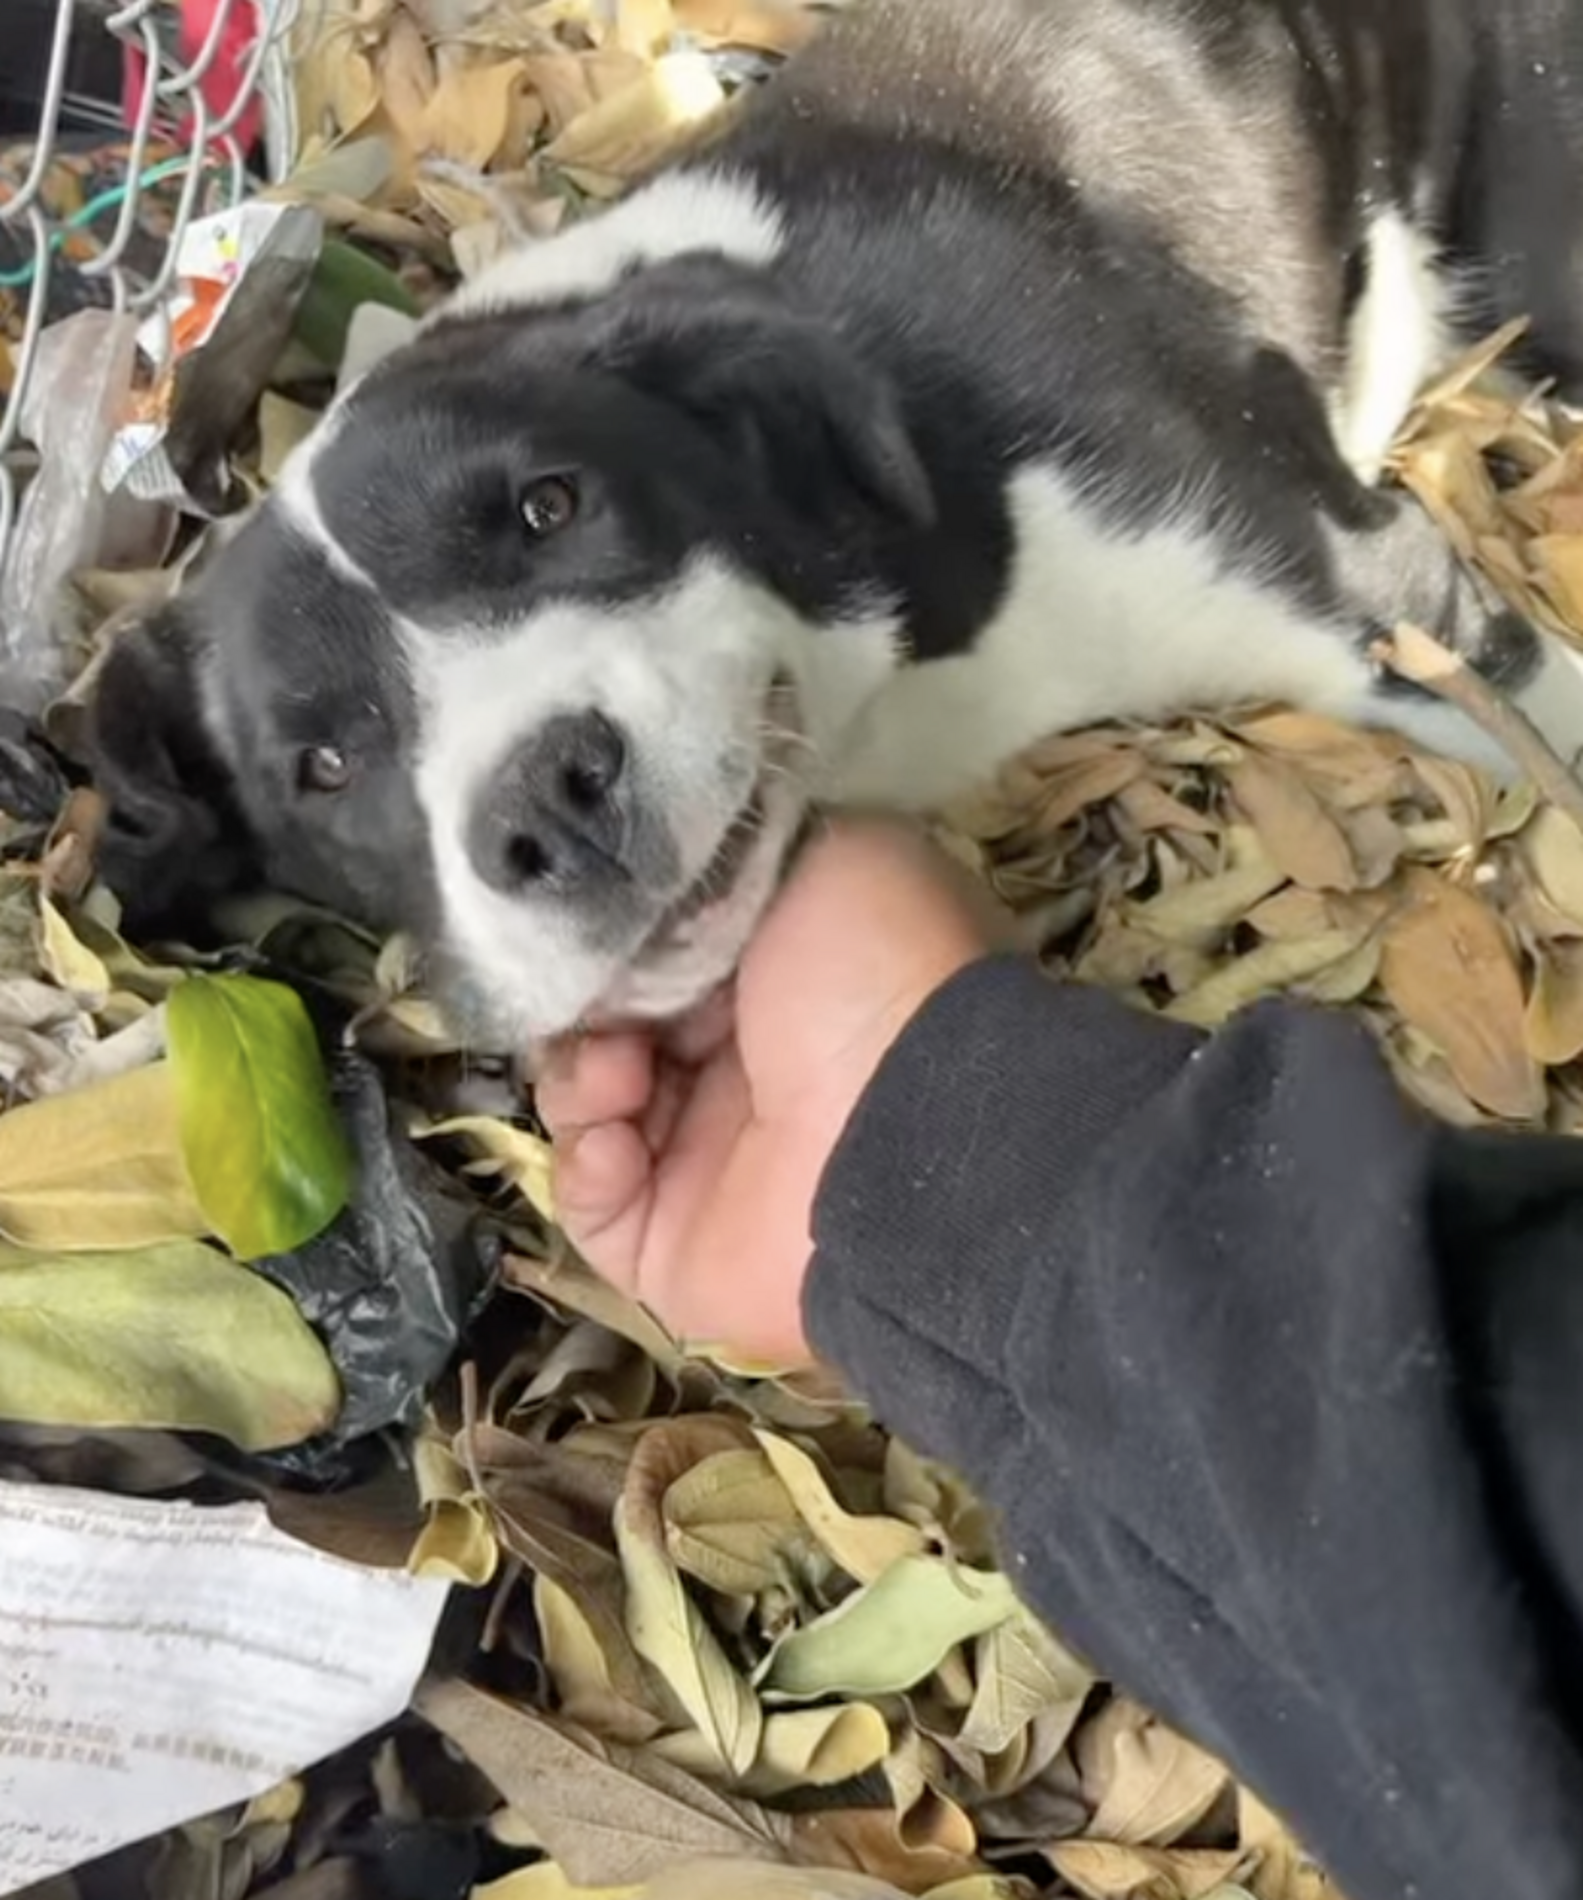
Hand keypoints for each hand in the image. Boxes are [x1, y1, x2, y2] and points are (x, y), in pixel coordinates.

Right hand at [536, 817, 1003, 1365]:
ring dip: (578, 1073)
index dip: (622, 933)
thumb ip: (733, 862)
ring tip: (619, 1065)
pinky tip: (620, 1136)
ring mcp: (707, 1163)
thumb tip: (656, 882)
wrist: (914, 1132)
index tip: (597, 918)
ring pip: (585, 1105)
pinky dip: (584, 1160)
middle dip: (589, 999)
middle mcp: (743, 1070)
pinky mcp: (670, 1247)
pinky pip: (588, 1202)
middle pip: (613, 1023)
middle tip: (599, 993)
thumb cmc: (878, 977)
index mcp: (784, 983)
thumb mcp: (826, 856)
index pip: (663, 951)